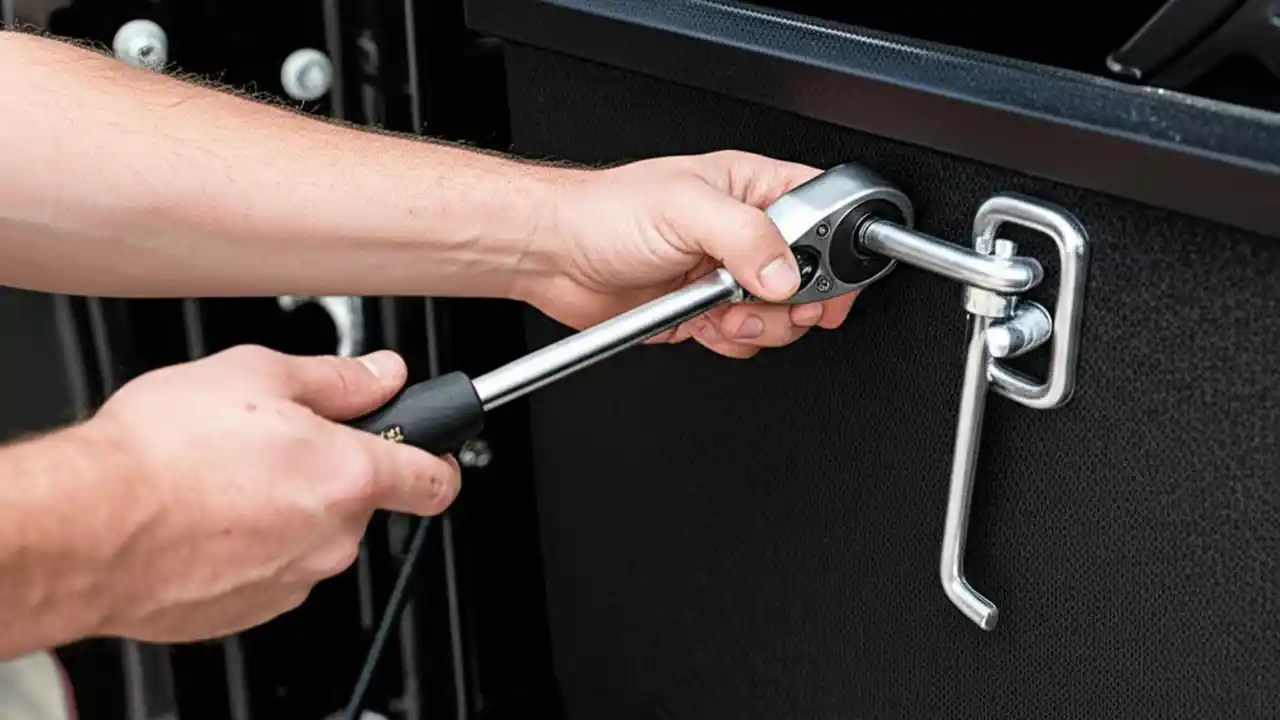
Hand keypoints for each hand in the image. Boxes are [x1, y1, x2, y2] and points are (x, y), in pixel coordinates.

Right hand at [80, 345, 458, 643]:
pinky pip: (270, 567)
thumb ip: (338, 377)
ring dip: (285, 505)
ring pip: (312, 534)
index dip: (438, 456)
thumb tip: (383, 373)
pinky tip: (206, 513)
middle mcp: (332, 538)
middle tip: (274, 439)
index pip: (435, 479)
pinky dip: (249, 542)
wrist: (87, 527)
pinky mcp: (250, 609)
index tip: (430, 445)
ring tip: (225, 475)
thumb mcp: (257, 373)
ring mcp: (292, 579)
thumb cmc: (160, 452)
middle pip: (361, 500)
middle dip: (329, 470)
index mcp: (350, 475)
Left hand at [528, 150, 856, 357]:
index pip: (824, 208)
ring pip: (784, 314)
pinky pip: (747, 338)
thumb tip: (787, 273)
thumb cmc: (606, 213)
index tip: (828, 273)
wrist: (556, 257)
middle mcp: (746, 233)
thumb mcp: (685, 208)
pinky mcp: (708, 312)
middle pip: (814, 272)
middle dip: (801, 296)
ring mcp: (729, 276)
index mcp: (752, 187)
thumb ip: (746, 236)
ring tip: (727, 309)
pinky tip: (706, 323)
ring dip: (764, 324)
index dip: (838, 244)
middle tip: (774, 299)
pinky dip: (734, 341)